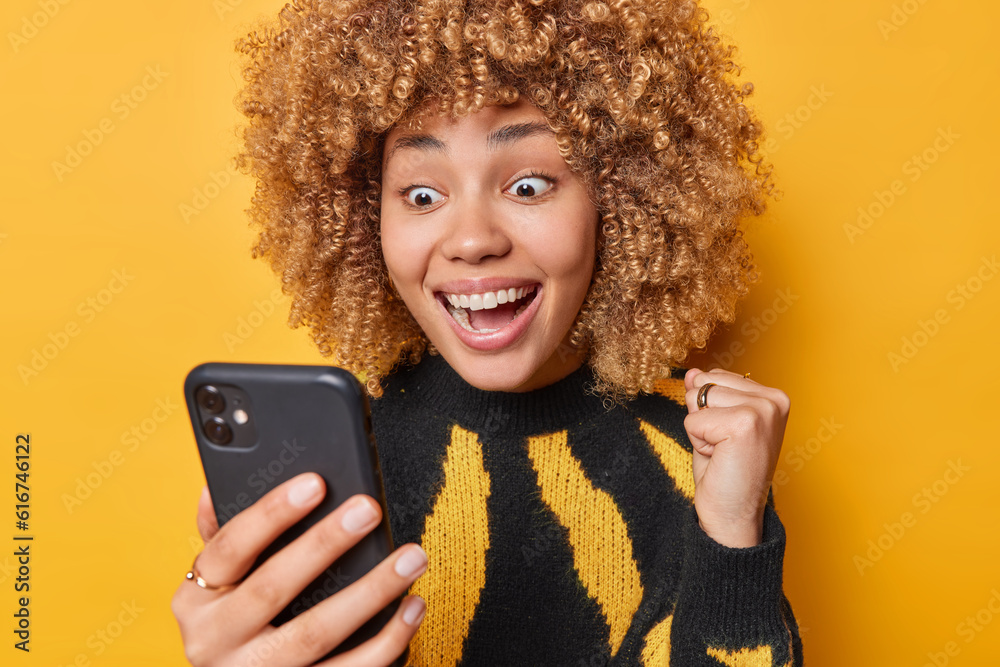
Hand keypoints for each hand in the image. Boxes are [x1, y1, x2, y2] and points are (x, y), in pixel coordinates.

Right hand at [172, 473, 426, 665]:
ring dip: (371, 592)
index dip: (271, 513)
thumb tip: (212, 487)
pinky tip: (412, 608)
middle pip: (274, 588)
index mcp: (195, 601)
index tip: (314, 483)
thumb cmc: (232, 625)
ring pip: (317, 633)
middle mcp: (216, 641)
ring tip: (410, 559)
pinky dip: (387, 641)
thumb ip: (221, 539)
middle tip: (368, 511)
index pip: (230, 548)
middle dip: (325, 544)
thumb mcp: (213, 586)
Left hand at [682, 368, 789, 547]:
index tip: (728, 438)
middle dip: (702, 417)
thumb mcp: (712, 424)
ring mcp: (762, 410)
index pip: (714, 376)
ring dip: (700, 430)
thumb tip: (692, 372)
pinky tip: (720, 458)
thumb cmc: (725, 473)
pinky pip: (693, 420)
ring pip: (697, 398)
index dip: (708, 409)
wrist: (733, 516)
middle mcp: (773, 399)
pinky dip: (697, 442)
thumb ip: (705, 395)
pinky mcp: (745, 423)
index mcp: (772, 396)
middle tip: (723, 448)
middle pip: (704, 383)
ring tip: (722, 452)